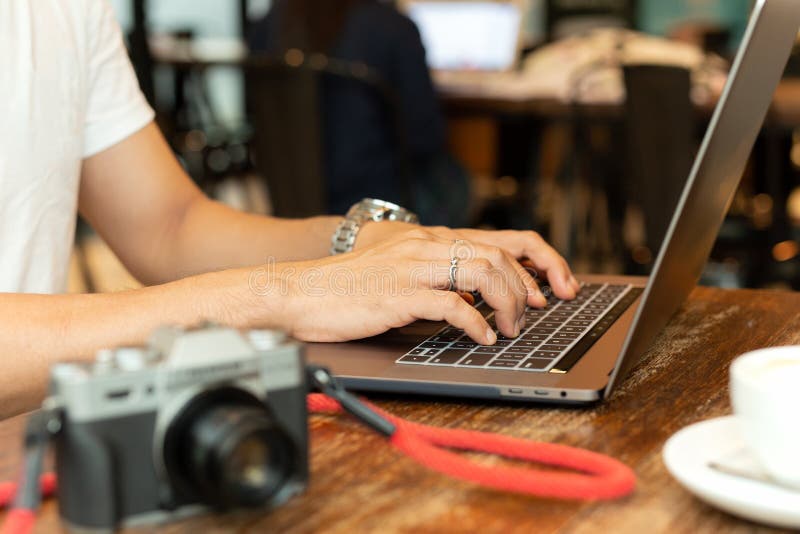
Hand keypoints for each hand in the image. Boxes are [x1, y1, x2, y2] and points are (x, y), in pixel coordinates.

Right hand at [240, 228, 561, 343]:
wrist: (301, 292)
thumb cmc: (347, 288)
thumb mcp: (398, 271)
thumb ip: (434, 275)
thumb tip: (474, 299)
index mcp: (430, 239)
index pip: (499, 240)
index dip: (536, 263)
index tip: (551, 290)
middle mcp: (426, 245)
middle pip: (499, 256)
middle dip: (527, 288)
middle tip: (531, 316)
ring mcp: (413, 267)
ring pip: (484, 274)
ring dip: (506, 305)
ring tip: (507, 329)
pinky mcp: (400, 294)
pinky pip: (454, 306)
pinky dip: (476, 325)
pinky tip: (480, 338)